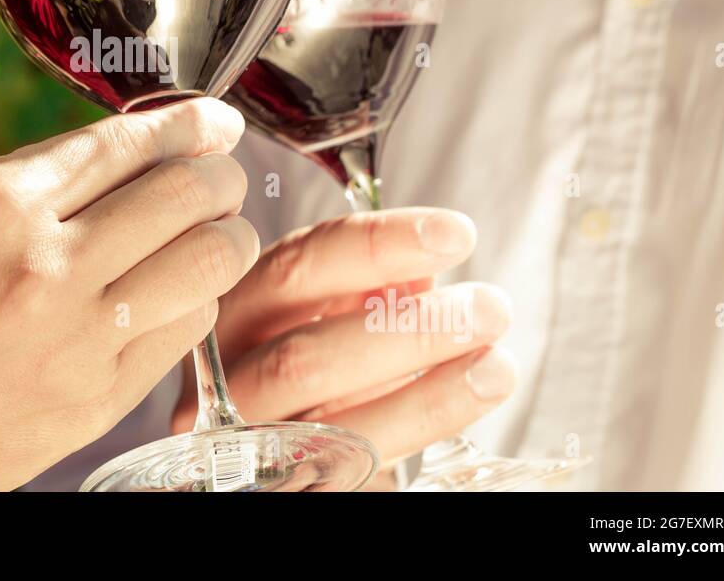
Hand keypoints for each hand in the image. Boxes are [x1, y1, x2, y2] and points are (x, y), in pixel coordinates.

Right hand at [172, 208, 516, 487]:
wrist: (268, 439)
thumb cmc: (302, 355)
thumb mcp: (321, 309)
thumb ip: (363, 289)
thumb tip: (422, 270)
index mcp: (231, 311)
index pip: (295, 268)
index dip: (376, 246)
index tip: (454, 234)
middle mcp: (226, 381)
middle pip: (303, 359)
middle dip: (407, 331)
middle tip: (489, 308)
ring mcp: (252, 445)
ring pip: (331, 431)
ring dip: (427, 398)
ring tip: (497, 367)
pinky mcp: (290, 489)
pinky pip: (354, 476)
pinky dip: (411, 442)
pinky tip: (460, 413)